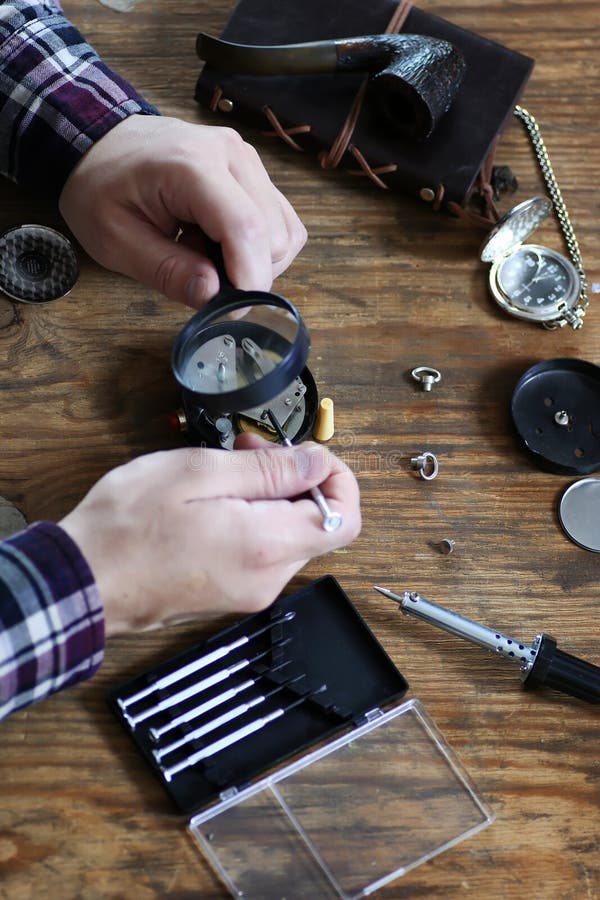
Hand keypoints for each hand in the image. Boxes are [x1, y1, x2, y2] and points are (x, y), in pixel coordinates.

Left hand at [58, 115, 306, 307]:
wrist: (102, 142)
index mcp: (191, 165)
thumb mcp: (114, 239)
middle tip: (200, 276)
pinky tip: (222, 245)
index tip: (230, 312)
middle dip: (247, 274)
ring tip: (206, 255)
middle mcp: (231, 155)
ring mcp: (248, 160)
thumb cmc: (101, 187)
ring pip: (285, 232)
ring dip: (256, 262)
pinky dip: (261, 248)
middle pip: (273, 235)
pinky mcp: (256, 172)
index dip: (248, 279)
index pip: (245, 228)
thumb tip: (213, 297)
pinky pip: (282, 223)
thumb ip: (166, 271)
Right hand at [59, 439, 359, 635]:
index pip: (345, 518)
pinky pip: (262, 551)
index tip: (301, 452)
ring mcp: (250, 591)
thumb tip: (318, 461)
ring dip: (268, 496)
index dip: (336, 477)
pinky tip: (212, 501)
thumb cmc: (128, 524)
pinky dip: (251, 519)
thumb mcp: (199, 473)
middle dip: (293, 478)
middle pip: (315, 523)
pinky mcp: (230, 594)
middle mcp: (269, 578)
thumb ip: (269, 470)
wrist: (81, 582)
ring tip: (220, 472)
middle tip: (246, 448)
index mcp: (268, 546)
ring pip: (287, 534)